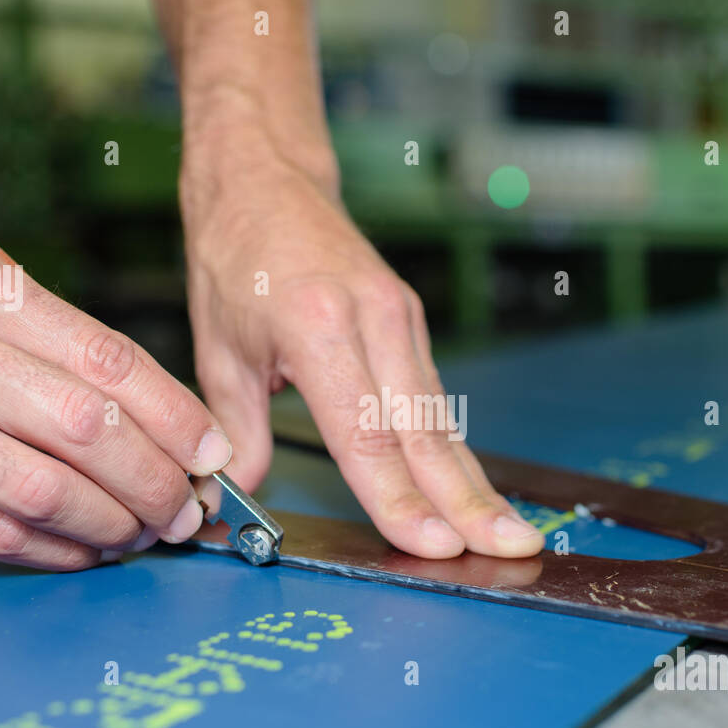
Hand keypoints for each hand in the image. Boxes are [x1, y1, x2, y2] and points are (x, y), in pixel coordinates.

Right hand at [0, 246, 231, 569]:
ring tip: (141, 531)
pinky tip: (85, 548)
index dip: (175, 416)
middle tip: (183, 506)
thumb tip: (177, 422)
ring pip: (44, 491)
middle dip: (153, 479)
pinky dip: (56, 550)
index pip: (106, 358)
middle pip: (86, 428)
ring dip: (111, 523)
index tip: (212, 451)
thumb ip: (69, 347)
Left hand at [181, 121, 542, 559]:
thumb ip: (236, 429)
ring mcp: (402, 318)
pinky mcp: (411, 321)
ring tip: (509, 532)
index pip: (366, 435)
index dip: (399, 498)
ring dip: (474, 482)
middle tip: (509, 550)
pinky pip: (435, 398)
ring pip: (441, 418)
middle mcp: (375, 322)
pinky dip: (454, 449)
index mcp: (319, 328)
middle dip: (467, 502)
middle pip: (426, 432)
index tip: (431, 545)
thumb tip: (238, 493)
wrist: (266, 178)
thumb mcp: (218, 348)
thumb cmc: (236, 256)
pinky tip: (473, 490)